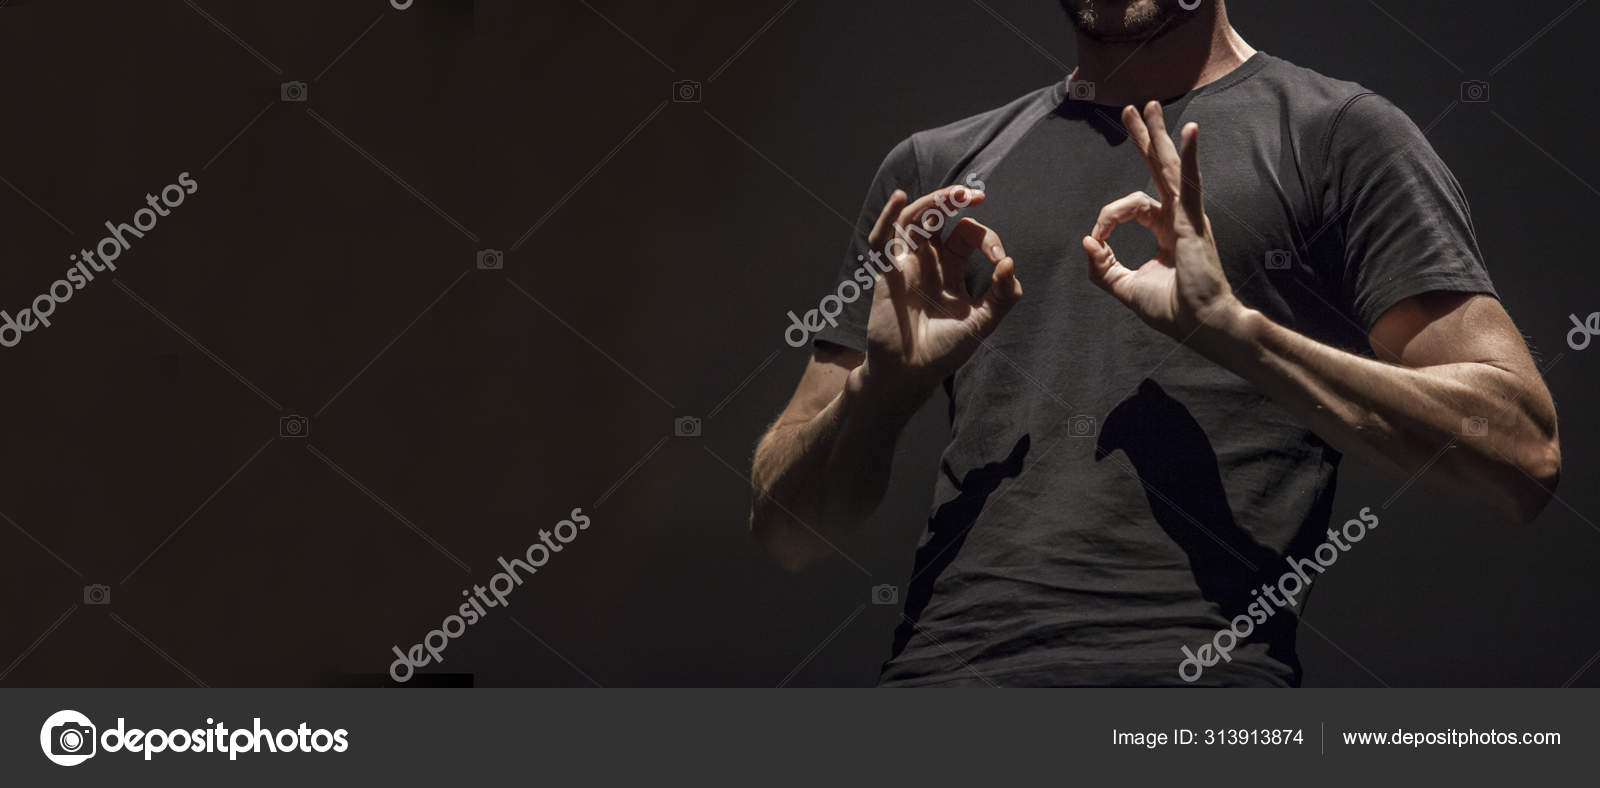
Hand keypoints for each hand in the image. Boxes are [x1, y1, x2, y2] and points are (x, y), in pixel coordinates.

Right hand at [856, 185, 1021, 402]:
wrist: (911, 375)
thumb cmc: (944, 352)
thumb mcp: (983, 323)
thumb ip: (1003, 296)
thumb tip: (1009, 263)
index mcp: (951, 270)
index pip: (967, 235)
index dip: (987, 239)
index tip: (998, 260)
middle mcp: (928, 262)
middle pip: (938, 217)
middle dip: (956, 200)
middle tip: (976, 194)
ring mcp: (906, 265)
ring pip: (914, 220)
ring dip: (932, 201)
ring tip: (954, 194)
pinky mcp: (887, 274)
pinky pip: (883, 239)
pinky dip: (887, 216)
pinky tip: (900, 197)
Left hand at [1082, 101, 1244, 347]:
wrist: (1201, 326)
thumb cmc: (1173, 310)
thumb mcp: (1125, 287)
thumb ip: (1103, 266)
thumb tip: (1086, 241)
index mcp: (1165, 229)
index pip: (1131, 206)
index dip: (1107, 218)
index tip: (1096, 240)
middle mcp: (1178, 217)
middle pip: (1156, 169)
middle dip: (1143, 139)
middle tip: (1131, 110)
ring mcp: (1188, 217)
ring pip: (1169, 168)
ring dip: (1157, 136)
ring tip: (1148, 107)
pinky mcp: (1193, 222)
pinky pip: (1189, 183)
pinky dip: (1189, 156)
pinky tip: (1190, 130)